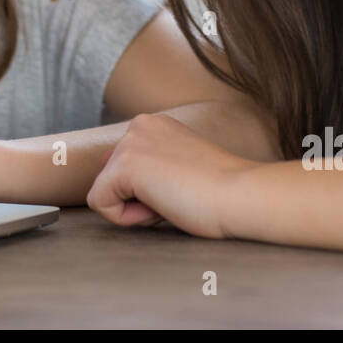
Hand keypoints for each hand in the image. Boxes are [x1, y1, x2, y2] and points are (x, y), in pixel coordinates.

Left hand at [86, 113, 255, 237]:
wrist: (240, 195)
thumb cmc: (220, 191)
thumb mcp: (179, 167)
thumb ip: (150, 166)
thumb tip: (117, 176)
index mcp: (154, 124)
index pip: (124, 169)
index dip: (148, 191)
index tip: (182, 187)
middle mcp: (139, 125)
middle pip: (111, 180)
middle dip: (139, 198)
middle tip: (179, 195)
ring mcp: (130, 143)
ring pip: (106, 193)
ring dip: (136, 209)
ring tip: (173, 198)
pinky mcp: (124, 166)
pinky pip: (101, 205)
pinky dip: (127, 218)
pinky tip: (161, 206)